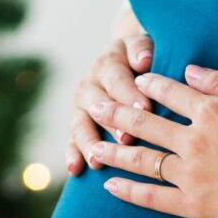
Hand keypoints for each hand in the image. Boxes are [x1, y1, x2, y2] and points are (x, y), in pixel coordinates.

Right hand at [67, 34, 154, 174]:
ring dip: (88, 142)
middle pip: (96, 104)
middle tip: (126, 139)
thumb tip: (144, 60)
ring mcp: (81, 107)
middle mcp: (90, 84)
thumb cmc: (145, 58)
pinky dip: (72, 155)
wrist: (129, 61)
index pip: (117, 78)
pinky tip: (75, 169)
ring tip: (98, 161)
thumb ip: (142, 50)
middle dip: (111, 123)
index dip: (130, 93)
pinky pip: (71, 140)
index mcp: (107, 64)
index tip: (146, 108)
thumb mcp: (144, 47)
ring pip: (80, 124)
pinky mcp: (78, 125)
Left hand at [85, 65, 217, 217]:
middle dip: (114, 113)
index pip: (167, 91)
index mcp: (209, 110)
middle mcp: (193, 140)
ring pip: (141, 160)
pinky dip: (129, 191)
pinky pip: (153, 198)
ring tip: (91, 146)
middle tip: (93, 105)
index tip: (133, 82)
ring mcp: (191, 174)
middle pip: (143, 123)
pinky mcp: (195, 205)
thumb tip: (187, 69)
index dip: (147, 84)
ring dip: (112, 152)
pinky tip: (110, 186)